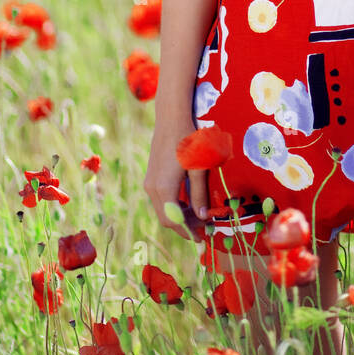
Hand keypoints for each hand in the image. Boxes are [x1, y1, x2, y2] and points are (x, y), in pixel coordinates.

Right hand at [143, 123, 208, 242]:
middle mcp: (152, 188)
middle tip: (204, 227)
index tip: (202, 237)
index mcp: (164, 189)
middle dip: (184, 226)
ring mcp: (150, 182)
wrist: (171, 117)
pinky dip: (174, 205)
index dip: (188, 231)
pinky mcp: (151, 176)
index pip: (173, 221)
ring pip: (163, 209)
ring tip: (199, 215)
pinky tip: (189, 202)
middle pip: (166, 218)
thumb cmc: (189, 140)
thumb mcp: (199, 168)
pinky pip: (161, 199)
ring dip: (179, 216)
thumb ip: (199, 194)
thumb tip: (203, 216)